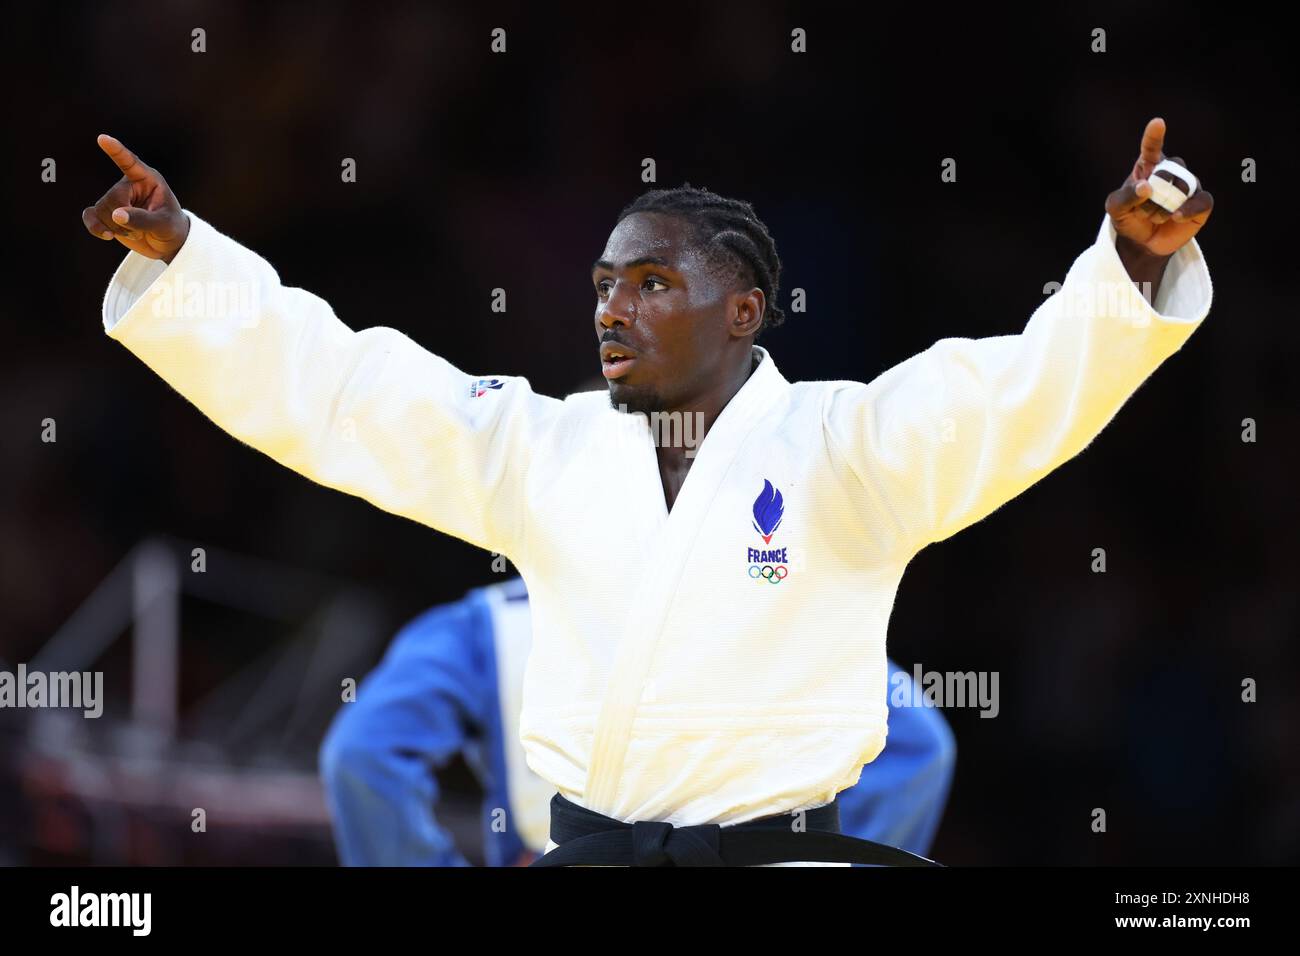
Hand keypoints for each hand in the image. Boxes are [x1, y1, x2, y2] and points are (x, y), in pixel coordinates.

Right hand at [82, 134, 189, 262]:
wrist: (167, 244)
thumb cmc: (171, 227)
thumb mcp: (164, 224)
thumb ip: (143, 219)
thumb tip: (116, 215)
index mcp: (147, 180)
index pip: (130, 162)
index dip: (116, 151)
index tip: (103, 138)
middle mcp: (129, 185)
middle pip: (113, 197)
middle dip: (124, 218)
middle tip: (141, 230)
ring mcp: (116, 199)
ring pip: (102, 210)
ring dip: (117, 227)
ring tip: (136, 232)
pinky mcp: (106, 213)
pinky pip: (90, 216)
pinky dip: (95, 227)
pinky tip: (107, 236)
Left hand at [1105, 117, 1212, 258]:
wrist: (1142, 243)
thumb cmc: (1129, 218)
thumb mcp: (1116, 209)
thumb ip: (1125, 196)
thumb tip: (1146, 187)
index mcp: (1149, 166)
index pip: (1152, 148)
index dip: (1154, 136)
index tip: (1157, 123)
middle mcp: (1171, 171)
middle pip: (1168, 172)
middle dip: (1152, 195)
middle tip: (1140, 210)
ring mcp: (1188, 185)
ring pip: (1183, 187)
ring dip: (1164, 207)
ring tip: (1153, 217)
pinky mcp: (1200, 203)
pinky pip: (1201, 200)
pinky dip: (1188, 209)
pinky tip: (1176, 217)